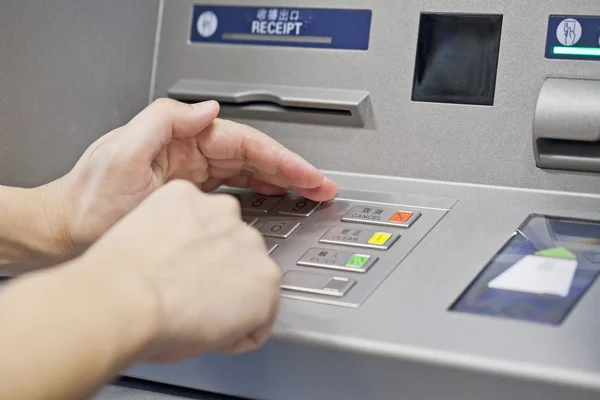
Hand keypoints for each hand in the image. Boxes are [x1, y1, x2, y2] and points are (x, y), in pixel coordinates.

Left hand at [53, 98, 336, 254]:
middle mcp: (190, 154)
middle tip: (321, 187)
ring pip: (247, 173)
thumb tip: (208, 109)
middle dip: (291, 171)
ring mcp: (191, 175)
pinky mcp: (189, 196)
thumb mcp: (121, 153)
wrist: (67, 233)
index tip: (309, 175)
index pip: (245, 144)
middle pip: (253, 157)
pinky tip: (275, 199)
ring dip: (281, 182)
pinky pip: (234, 189)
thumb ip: (164, 121)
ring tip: (309, 193)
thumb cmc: (88, 201)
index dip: (282, 159)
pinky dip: (259, 193)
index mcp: (181, 140)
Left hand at [80, 179, 280, 360]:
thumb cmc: (160, 329)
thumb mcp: (216, 340)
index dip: (234, 310)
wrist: (121, 303)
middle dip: (219, 269)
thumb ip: (235, 317)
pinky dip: (171, 217)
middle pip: (239, 255)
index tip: (214, 314)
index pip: (259, 293)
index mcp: (265, 281)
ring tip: (167, 264)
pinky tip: (155, 241)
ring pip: (214, 225)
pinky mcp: (187, 194)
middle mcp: (252, 242)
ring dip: (199, 239)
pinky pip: (184, 204)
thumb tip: (222, 310)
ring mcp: (220, 213)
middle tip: (186, 290)